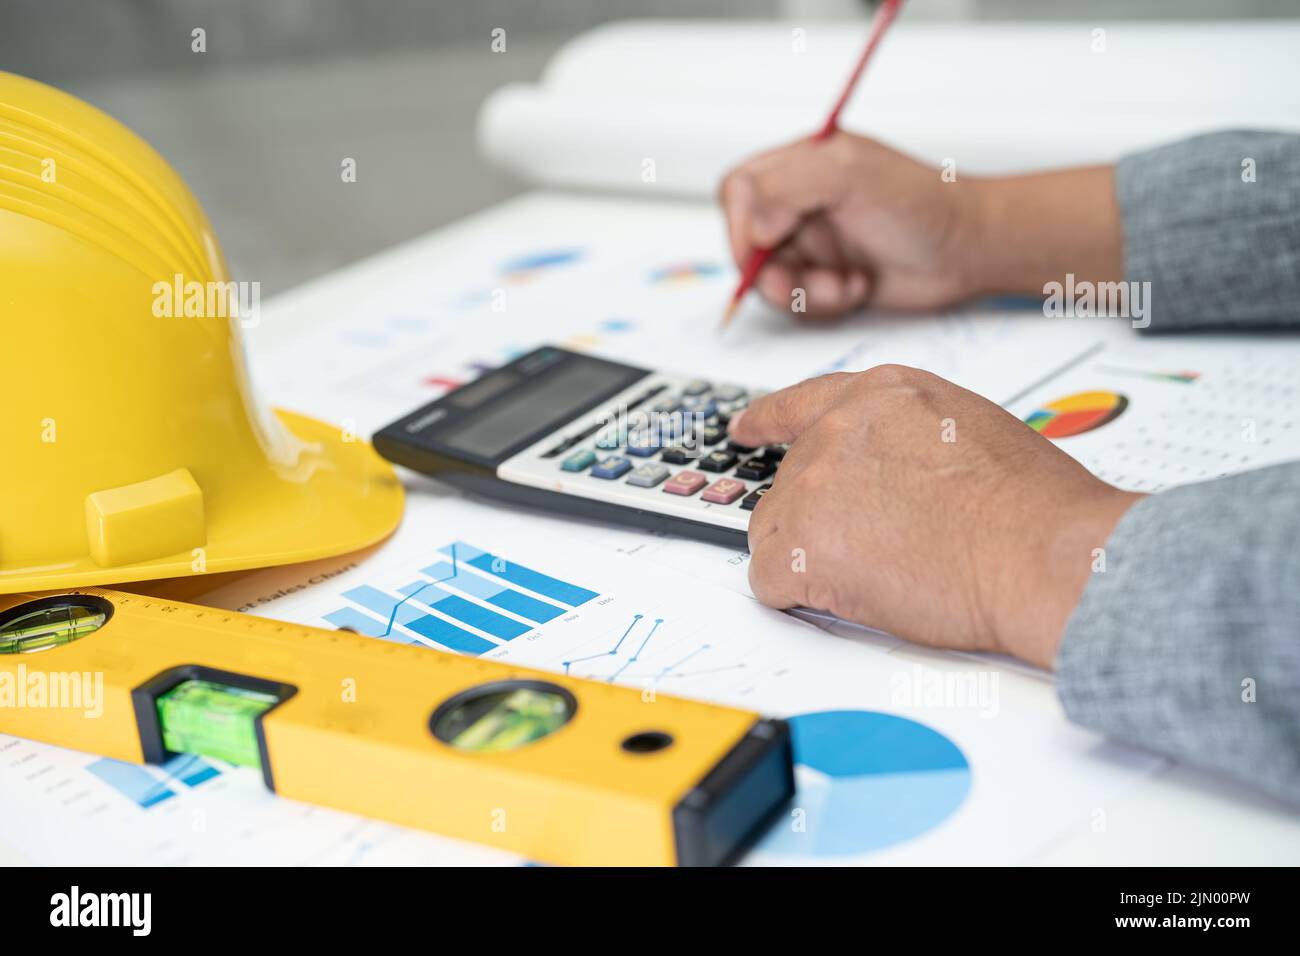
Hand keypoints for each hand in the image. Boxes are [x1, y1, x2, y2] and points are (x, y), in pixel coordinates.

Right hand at [717, 132, 1123, 319]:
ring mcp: (814, 243)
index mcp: (801, 165)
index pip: (739, 190)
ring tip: (842, 286)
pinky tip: (857, 288)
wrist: (969, 250)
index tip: (758, 248)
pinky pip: (798, 303)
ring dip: (803, 292)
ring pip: (770, 279)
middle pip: (746, 242)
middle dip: (772, 270)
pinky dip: (823, 304)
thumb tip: (747, 225)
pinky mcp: (827, 279)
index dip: (738, 223)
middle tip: (797, 282)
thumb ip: (788, 188)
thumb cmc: (924, 204)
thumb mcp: (851, 176)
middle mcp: (801, 204)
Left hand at [728, 366, 1142, 668]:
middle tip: (878, 548)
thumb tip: (890, 470)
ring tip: (881, 571)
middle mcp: (836, 431)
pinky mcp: (800, 546)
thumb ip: (906, 436)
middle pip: (789, 485)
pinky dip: (802, 597)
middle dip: (819, 521)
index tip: (747, 429)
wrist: (1041, 552)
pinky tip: (856, 595)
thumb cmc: (1031, 506)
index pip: (802, 403)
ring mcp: (812, 487)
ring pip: (774, 533)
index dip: (770, 421)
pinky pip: (770, 580)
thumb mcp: (967, 427)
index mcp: (879, 397)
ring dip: (812, 559)